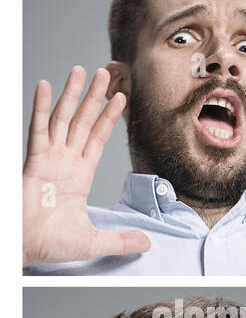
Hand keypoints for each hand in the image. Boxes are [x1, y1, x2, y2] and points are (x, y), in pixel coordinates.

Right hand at [23, 67, 150, 266]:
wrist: (27, 246)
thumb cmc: (53, 243)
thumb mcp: (95, 242)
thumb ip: (121, 240)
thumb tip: (146, 243)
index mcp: (80, 174)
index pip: (98, 138)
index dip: (110, 118)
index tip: (121, 99)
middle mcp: (65, 161)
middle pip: (83, 121)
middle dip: (95, 97)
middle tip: (105, 72)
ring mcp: (49, 158)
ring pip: (63, 118)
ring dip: (73, 94)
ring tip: (82, 71)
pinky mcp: (34, 160)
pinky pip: (38, 128)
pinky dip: (39, 106)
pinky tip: (44, 85)